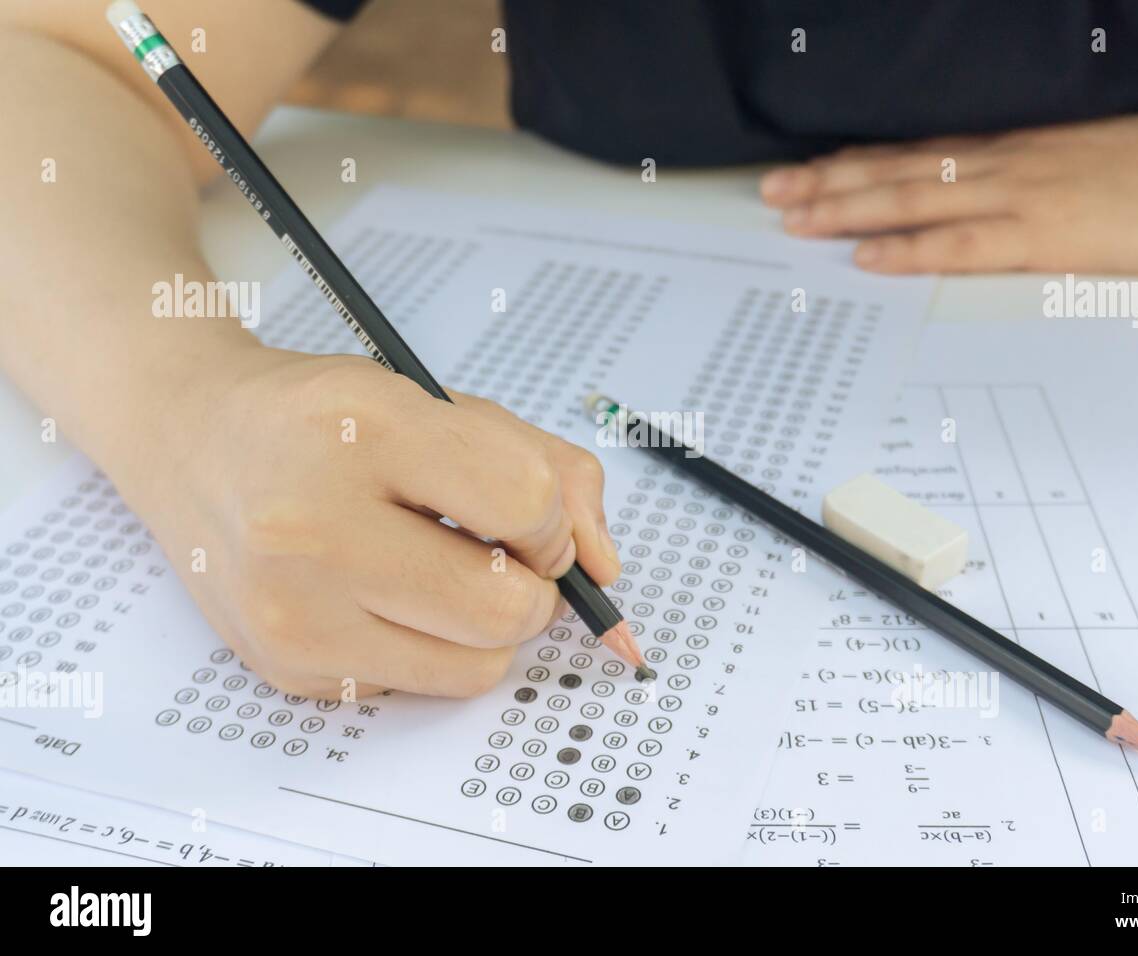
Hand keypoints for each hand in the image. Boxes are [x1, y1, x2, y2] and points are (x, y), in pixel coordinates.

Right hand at [129, 347, 619, 699]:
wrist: (193, 438)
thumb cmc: (330, 419)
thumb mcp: (444, 404)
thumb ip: (551, 469)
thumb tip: (605, 568)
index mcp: (367, 429)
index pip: (524, 504)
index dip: (552, 520)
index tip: (531, 517)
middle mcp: (314, 524)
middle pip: (507, 609)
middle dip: (532, 589)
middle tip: (499, 557)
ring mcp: (293, 606)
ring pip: (475, 668)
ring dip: (486, 628)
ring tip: (440, 573)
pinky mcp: (286, 664)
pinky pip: (419, 686)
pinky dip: (426, 648)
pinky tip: (381, 594)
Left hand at [760, 103, 1137, 278]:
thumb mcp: (1099, 167)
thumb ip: (1044, 182)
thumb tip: (1003, 202)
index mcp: (1025, 150)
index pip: (927, 154)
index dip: (864, 162)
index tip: (816, 167)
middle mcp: (1014, 164)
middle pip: (905, 170)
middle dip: (832, 181)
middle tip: (773, 191)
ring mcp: (1029, 196)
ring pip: (919, 199)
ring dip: (849, 209)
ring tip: (792, 216)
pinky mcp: (1053, 236)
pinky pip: (967, 245)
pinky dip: (912, 249)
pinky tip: (867, 256)